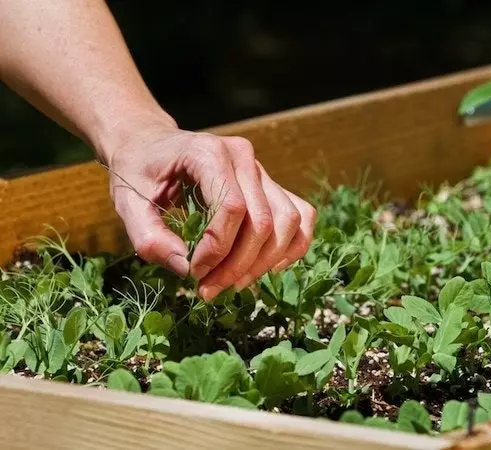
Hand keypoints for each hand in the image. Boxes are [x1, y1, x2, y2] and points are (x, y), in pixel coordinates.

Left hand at [106, 124, 316, 299]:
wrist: (150, 144)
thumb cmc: (137, 171)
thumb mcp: (127, 204)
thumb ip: (150, 238)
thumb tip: (187, 270)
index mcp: (207, 152)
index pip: (232, 206)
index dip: (218, 248)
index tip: (194, 272)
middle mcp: (243, 157)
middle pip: (263, 220)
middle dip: (239, 265)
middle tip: (209, 288)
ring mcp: (262, 170)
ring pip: (287, 222)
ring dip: (264, 262)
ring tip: (233, 283)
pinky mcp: (270, 185)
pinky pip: (301, 216)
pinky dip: (292, 247)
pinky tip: (268, 268)